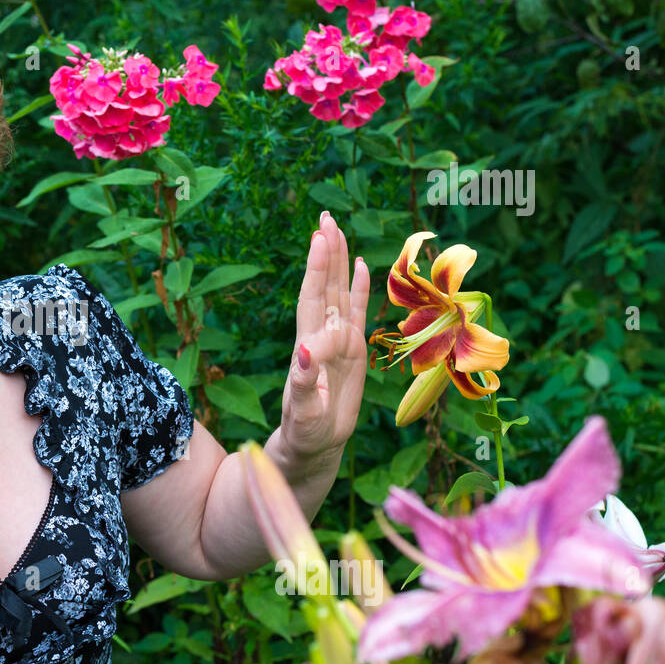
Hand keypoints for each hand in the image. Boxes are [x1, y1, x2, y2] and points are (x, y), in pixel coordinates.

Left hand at [278, 210, 370, 462]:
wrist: (313, 444)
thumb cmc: (305, 431)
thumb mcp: (303, 411)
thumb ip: (302, 382)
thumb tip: (303, 351)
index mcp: (309, 346)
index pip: (313, 300)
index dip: (316, 270)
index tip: (319, 239)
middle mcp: (322, 336)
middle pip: (324, 286)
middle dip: (325, 253)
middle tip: (325, 219)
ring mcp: (338, 340)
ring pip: (339, 293)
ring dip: (338, 262)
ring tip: (336, 229)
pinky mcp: (353, 350)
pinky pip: (358, 312)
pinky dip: (361, 288)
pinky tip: (362, 264)